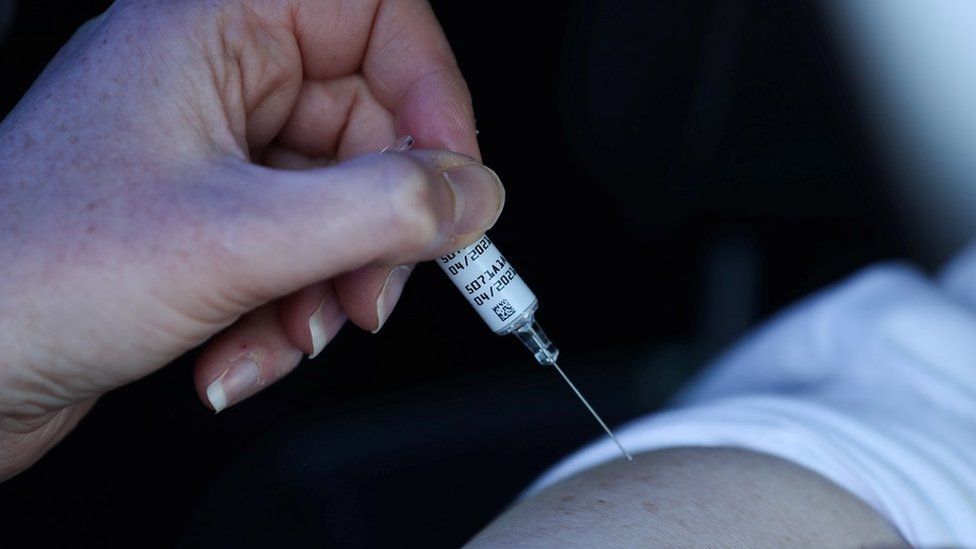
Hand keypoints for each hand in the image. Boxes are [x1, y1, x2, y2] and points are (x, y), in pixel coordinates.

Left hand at [0, 0, 502, 479]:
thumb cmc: (29, 275)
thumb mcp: (238, 240)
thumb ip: (381, 210)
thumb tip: (471, 193)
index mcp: (214, 29)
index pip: (377, 17)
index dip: (432, 95)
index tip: (451, 179)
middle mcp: (218, 81)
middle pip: (370, 129)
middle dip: (381, 227)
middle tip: (375, 289)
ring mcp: (215, 155)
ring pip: (341, 204)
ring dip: (333, 285)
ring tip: (292, 332)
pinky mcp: (211, 222)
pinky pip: (301, 252)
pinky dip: (291, 311)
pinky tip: (245, 351)